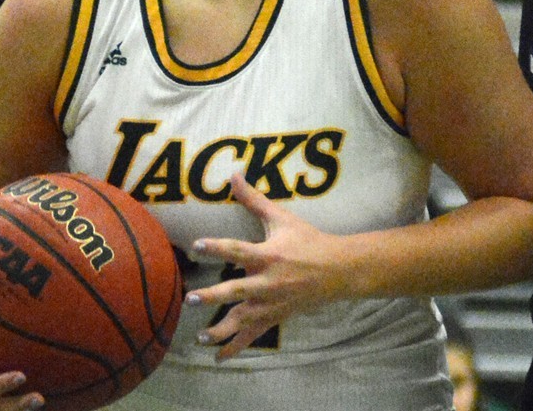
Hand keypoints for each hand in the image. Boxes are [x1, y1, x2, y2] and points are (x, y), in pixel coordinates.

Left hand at [185, 178, 347, 360]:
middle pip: (238, 291)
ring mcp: (273, 303)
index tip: (197, 244)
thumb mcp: (282, 218)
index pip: (238, 250)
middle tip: (191, 299)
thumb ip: (254, 199)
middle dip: (214, 296)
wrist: (340, 270)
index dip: (218, 247)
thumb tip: (234, 174)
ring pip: (245, 319)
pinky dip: (236, 347)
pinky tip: (218, 357)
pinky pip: (254, 335)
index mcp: (269, 255)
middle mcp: (269, 282)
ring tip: (200, 338)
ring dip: (222, 329)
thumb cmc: (308, 240)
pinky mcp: (275, 317)